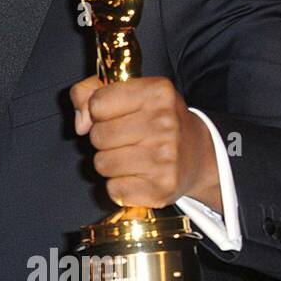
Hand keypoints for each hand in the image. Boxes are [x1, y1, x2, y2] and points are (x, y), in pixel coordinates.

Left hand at [69, 76, 220, 209]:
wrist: (200, 155)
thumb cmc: (157, 120)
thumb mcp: (130, 91)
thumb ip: (89, 93)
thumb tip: (80, 124)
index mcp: (157, 92)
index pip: (97, 104)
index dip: (99, 112)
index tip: (116, 115)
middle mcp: (165, 123)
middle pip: (97, 136)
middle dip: (104, 139)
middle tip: (128, 138)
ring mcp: (165, 158)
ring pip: (101, 163)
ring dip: (110, 163)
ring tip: (132, 156)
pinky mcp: (161, 188)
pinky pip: (113, 189)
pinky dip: (119, 186)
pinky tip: (138, 176)